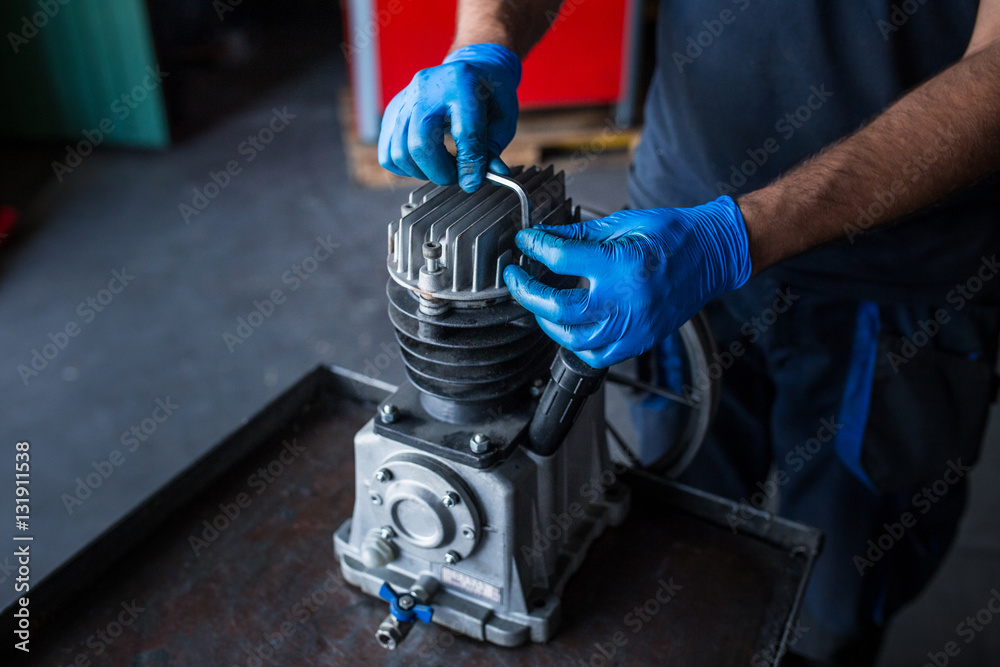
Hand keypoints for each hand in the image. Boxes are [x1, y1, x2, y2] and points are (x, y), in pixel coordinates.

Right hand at [378, 43, 520, 191]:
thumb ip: (493, 150)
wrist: (470, 66)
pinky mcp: (393, 110)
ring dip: (422, 172)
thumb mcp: (502, 118)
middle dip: (440, 172)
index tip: (473, 183)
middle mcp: (427, 89)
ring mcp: (406, 98)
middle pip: (420, 144)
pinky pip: (387, 151)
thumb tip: (486, 179)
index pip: (463, 133)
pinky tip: (423, 163)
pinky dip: (404, 167)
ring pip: (400, 152)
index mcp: (462, 84)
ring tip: (441, 168)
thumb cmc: (487, 93)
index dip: (469, 165)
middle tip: (456, 176)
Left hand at [503, 197, 751, 367]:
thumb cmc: (674, 235)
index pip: (561, 259)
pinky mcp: (641, 339)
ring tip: (539, 303)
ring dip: (548, 321)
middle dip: (526, 292)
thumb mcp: (623, 223)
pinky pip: (599, 355)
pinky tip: (569, 326)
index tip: (525, 241)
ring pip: (574, 338)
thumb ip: (579, 233)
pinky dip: (577, 344)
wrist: (713, 254)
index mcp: (621, 264)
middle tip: (516, 278)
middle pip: (558, 308)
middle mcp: (626, 300)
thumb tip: (544, 236)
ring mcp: (634, 326)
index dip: (535, 247)